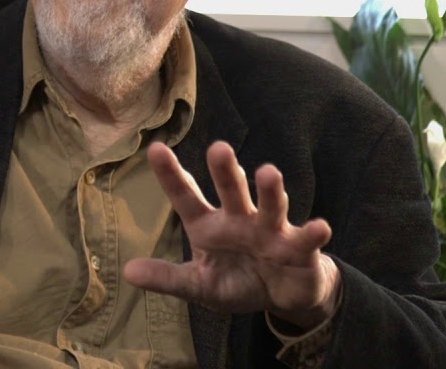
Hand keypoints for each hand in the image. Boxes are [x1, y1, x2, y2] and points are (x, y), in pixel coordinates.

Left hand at [123, 141, 341, 329]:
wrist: (282, 296)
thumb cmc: (237, 280)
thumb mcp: (198, 285)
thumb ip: (167, 278)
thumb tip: (126, 273)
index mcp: (209, 226)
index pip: (186, 197)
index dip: (171, 175)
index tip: (155, 148)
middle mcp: (239, 220)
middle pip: (231, 191)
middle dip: (225, 171)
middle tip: (218, 148)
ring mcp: (270, 231)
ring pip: (270, 206)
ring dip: (270, 191)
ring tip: (268, 172)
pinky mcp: (299, 249)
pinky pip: (306, 240)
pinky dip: (313, 233)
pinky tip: (319, 226)